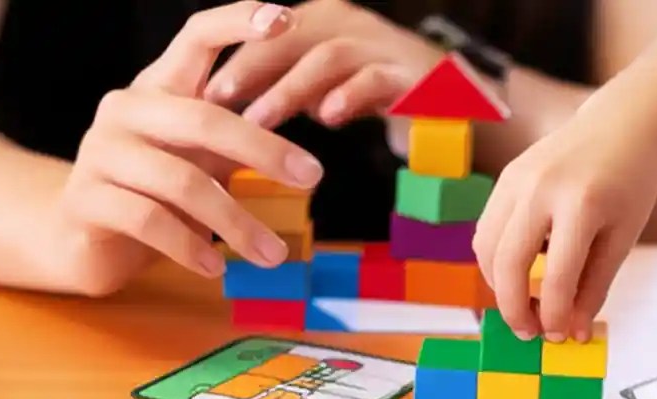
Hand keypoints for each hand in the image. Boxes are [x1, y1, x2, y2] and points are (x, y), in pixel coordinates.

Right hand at [56, 2, 323, 292]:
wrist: (79, 237)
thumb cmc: (154, 191)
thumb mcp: (202, 159)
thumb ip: (242, 143)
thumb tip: (312, 156)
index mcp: (159, 88)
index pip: (195, 37)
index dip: (239, 23)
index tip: (286, 21)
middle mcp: (126, 110)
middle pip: (205, 119)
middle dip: (265, 150)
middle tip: (313, 178)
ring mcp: (100, 153)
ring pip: (182, 182)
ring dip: (237, 223)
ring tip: (274, 255)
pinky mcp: (86, 200)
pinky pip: (149, 222)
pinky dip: (191, 247)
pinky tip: (218, 267)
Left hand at [203, 0, 442, 129]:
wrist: (457, 100)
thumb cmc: (381, 93)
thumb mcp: (328, 84)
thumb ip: (287, 86)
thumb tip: (228, 107)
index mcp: (322, 19)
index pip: (267, 30)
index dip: (232, 56)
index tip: (199, 89)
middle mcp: (350, 22)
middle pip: (288, 36)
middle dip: (249, 68)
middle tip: (216, 102)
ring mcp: (382, 45)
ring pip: (327, 56)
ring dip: (289, 89)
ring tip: (260, 120)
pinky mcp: (412, 73)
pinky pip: (375, 78)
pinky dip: (349, 96)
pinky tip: (326, 118)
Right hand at [473, 107, 656, 342]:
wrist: (622, 124)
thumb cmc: (631, 184)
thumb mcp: (623, 237)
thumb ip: (595, 286)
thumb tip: (573, 333)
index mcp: (581, 204)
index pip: (556, 275)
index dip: (554, 315)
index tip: (560, 337)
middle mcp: (541, 188)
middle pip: (507, 263)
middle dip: (513, 308)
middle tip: (530, 334)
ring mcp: (517, 179)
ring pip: (486, 248)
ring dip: (498, 286)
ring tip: (525, 304)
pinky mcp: (505, 177)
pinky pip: (486, 230)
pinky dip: (497, 260)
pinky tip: (521, 272)